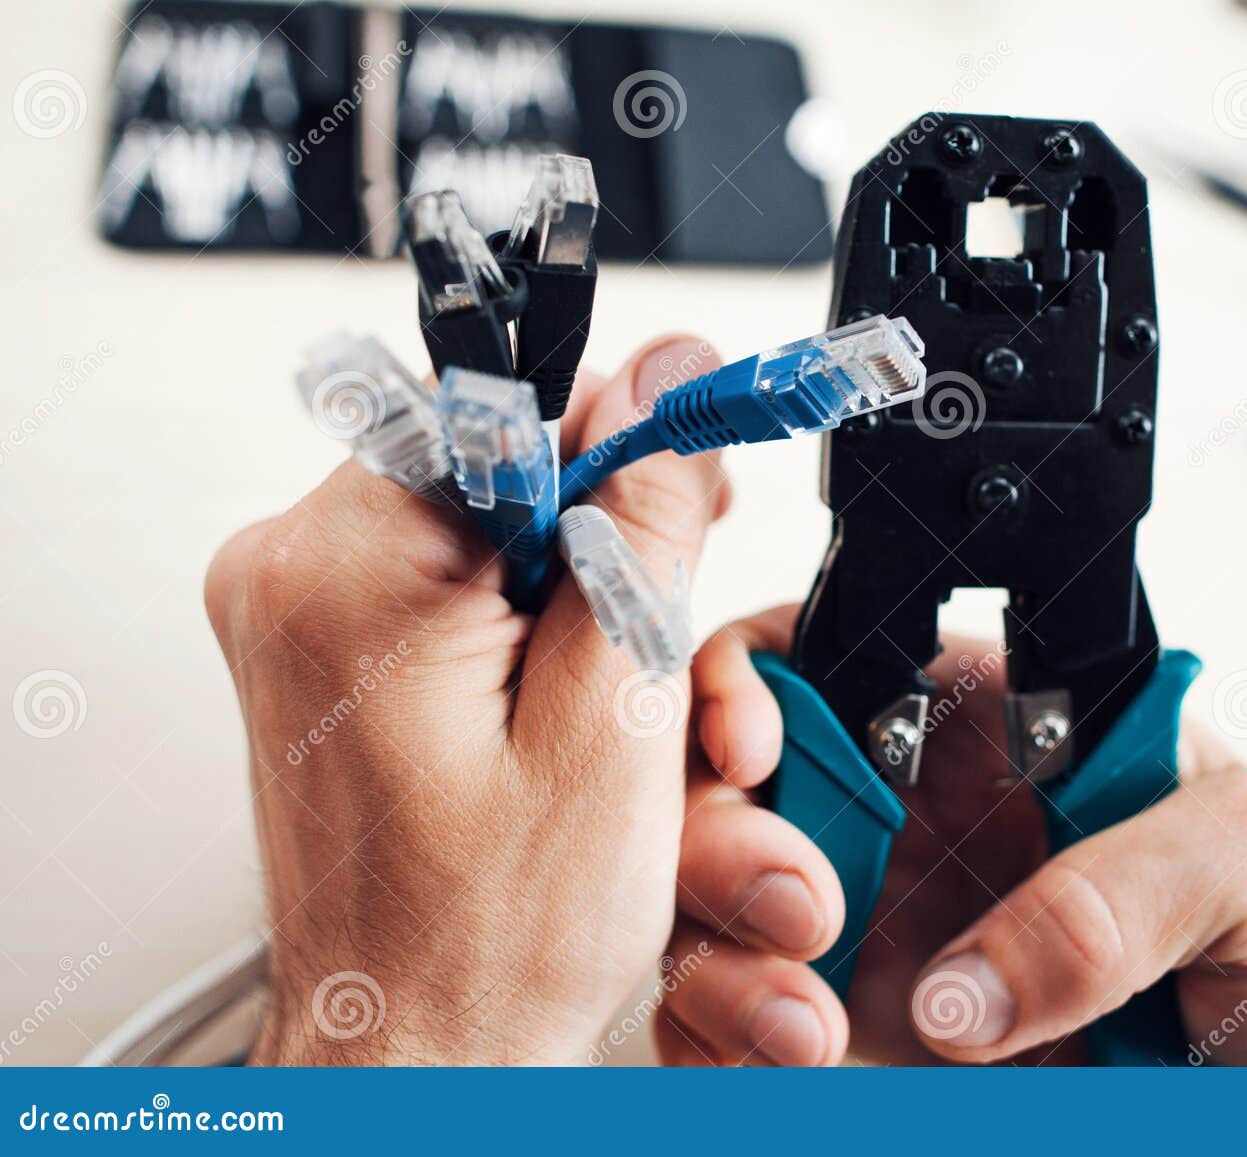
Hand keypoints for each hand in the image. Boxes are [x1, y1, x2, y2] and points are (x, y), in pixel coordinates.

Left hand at [205, 336, 728, 1064]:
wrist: (409, 1051)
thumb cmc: (485, 943)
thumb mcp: (612, 726)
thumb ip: (642, 532)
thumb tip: (667, 389)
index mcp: (349, 574)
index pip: (516, 406)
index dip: (632, 443)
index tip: (697, 487)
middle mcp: (293, 574)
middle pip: (500, 460)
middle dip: (611, 528)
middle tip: (666, 630)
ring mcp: (295, 611)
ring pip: (486, 519)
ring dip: (578, 581)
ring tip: (620, 693)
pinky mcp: (320, 646)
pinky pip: (449, 574)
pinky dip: (526, 613)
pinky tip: (564, 693)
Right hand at [657, 606, 1246, 1065]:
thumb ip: (1130, 884)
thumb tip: (961, 987)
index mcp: (988, 716)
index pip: (824, 654)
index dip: (753, 682)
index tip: (752, 748)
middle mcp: (909, 810)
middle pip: (736, 786)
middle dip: (721, 838)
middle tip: (798, 913)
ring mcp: (878, 926)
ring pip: (715, 916)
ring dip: (718, 964)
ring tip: (809, 1032)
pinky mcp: (868, 1035)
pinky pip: (744, 1029)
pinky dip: (729, 1046)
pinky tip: (787, 1064)